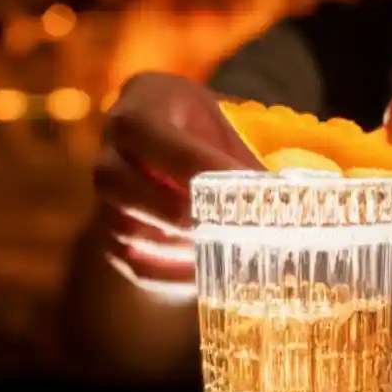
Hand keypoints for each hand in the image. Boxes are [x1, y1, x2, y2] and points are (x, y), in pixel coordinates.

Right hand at [94, 72, 261, 296]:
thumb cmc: (197, 130)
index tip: (249, 186)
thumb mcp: (218, 125)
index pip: (161, 144)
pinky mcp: (113, 241)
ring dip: (187, 247)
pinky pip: (140, 266)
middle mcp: (108, 159)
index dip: (204, 167)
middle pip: (139, 194)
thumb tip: (287, 197)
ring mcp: (105, 203)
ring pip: (137, 234)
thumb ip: (241, 158)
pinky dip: (178, 276)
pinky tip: (214, 273)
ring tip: (234, 252)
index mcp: (135, 115)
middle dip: (193, 214)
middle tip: (241, 227)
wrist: (159, 143)